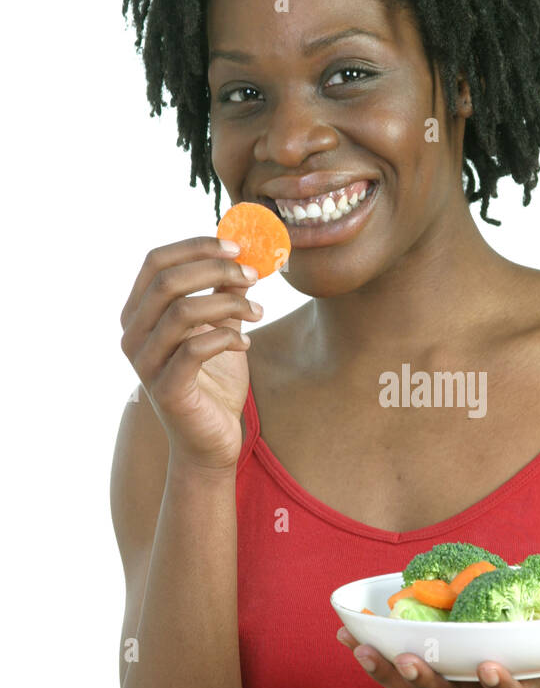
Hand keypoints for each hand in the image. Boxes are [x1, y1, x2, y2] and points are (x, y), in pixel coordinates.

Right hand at [119, 236, 262, 471]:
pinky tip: (246, 344)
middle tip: (253, 276)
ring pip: (182, 312)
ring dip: (228, 304)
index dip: (196, 247)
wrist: (211, 440)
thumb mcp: (220, 327)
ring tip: (258, 313)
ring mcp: (145, 364)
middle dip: (216, 271)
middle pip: (167, 282)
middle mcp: (133, 335)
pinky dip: (226, 338)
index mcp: (139, 313)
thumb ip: (224, 294)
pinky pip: (194, 349)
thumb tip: (243, 258)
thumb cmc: (214, 381)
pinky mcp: (166, 389)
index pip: (156, 262)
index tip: (236, 247)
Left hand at [335, 627, 539, 687]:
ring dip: (387, 671)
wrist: (531, 681)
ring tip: (363, 648)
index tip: (491, 665)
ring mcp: (449, 686)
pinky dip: (371, 651)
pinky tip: (347, 632)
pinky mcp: (427, 671)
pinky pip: (395, 666)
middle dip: (426, 684)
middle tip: (411, 661)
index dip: (499, 687)